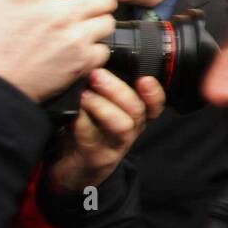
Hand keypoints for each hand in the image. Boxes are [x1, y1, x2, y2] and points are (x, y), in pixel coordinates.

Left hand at [45, 71, 166, 193]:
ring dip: (103, 106)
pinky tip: (72, 112)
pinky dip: (81, 122)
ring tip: (84, 94)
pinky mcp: (94, 157)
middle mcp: (129, 131)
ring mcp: (113, 145)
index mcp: (134, 117)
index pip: (154, 104)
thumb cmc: (86, 132)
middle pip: (137, 110)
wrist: (74, 170)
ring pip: (121, 126)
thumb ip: (103, 88)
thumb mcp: (100, 109)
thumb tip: (95, 57)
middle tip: (98, 75)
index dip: (154, 92)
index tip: (145, 78)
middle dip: (120, 90)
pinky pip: (90, 138)